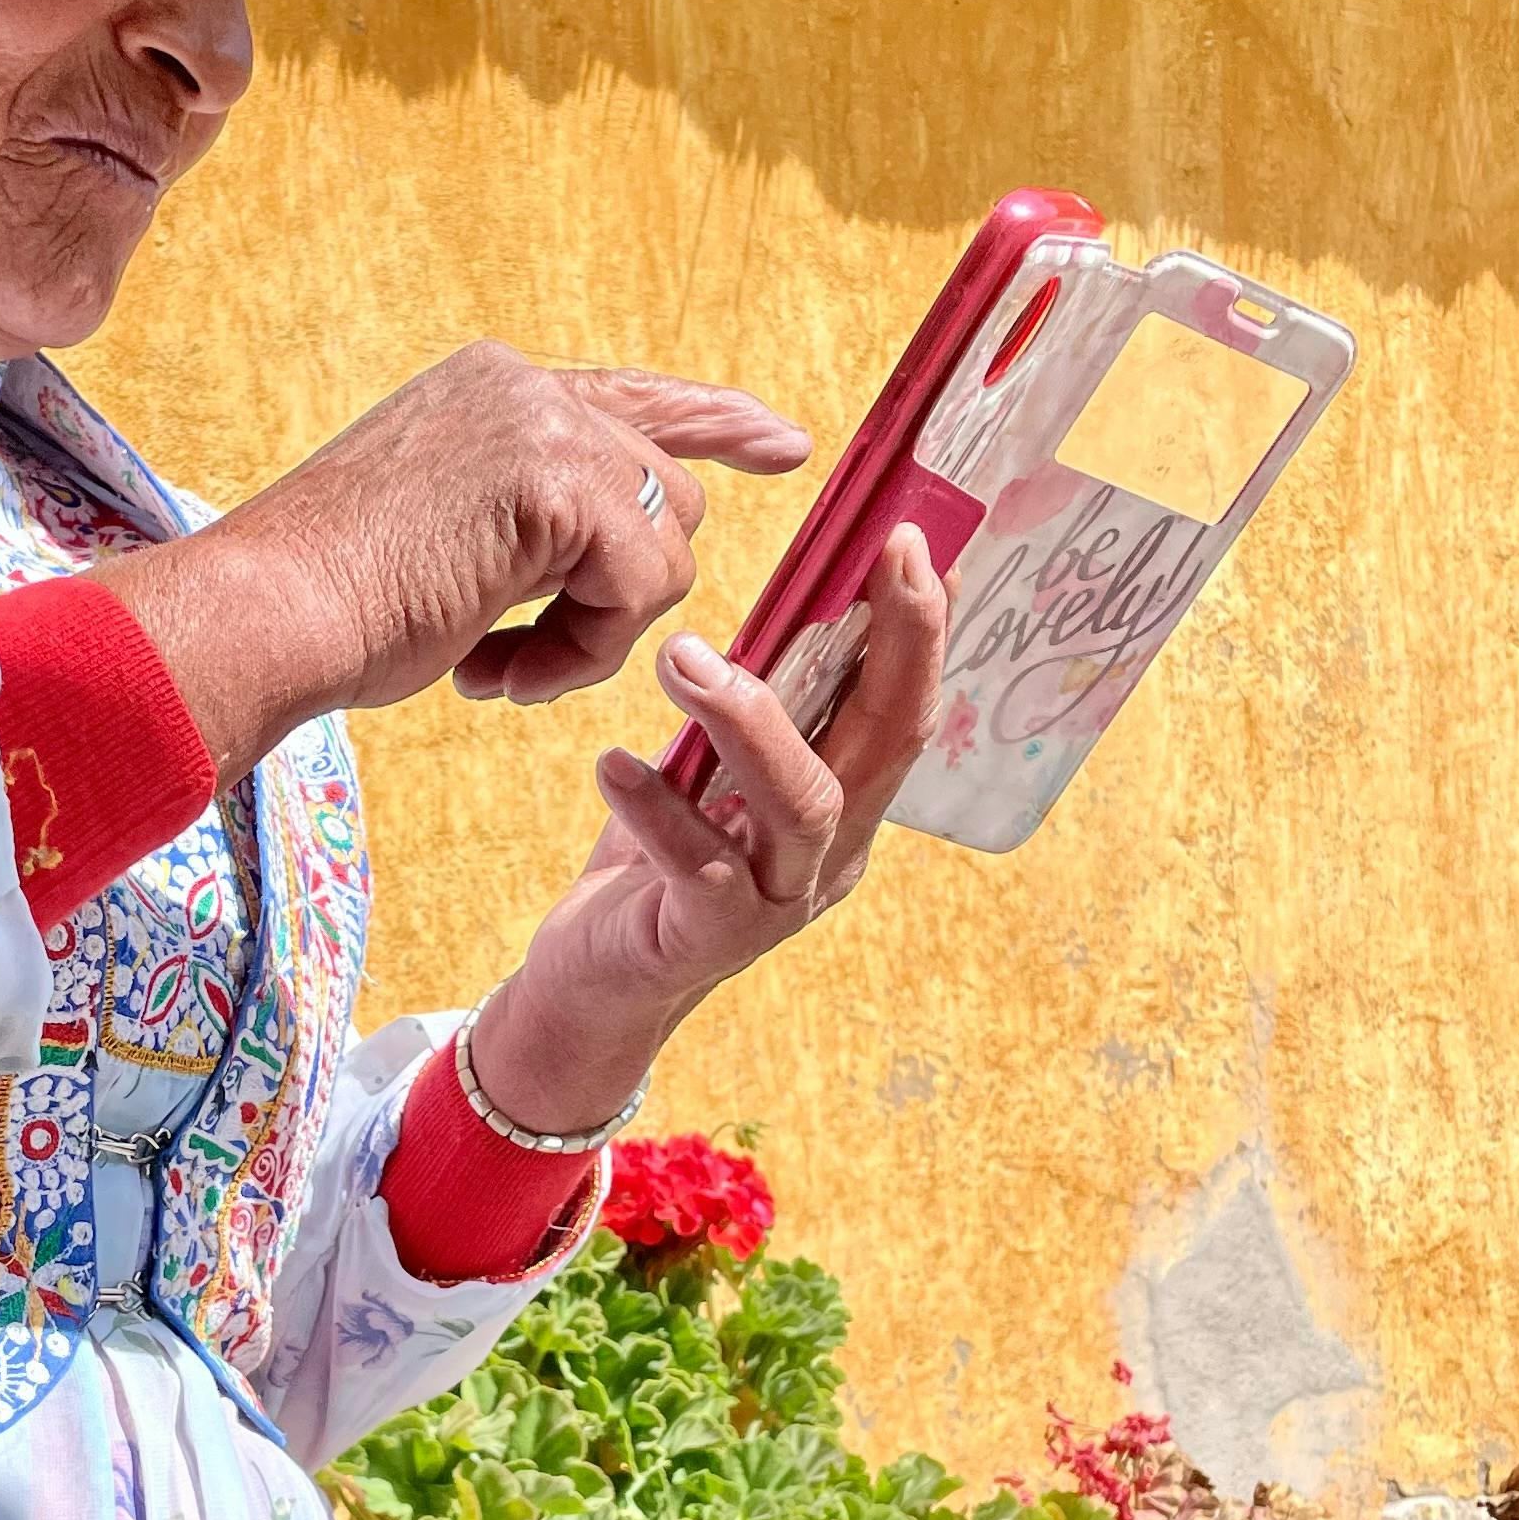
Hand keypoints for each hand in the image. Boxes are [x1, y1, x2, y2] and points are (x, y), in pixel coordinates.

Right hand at [92, 340, 809, 786]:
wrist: (266, 617)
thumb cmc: (327, 609)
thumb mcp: (441, 536)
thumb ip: (525, 519)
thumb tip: (621, 547)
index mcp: (492, 389)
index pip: (632, 399)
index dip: (711, 423)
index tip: (784, 442)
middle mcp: (523, 384)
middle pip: (663, 496)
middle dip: (616, 596)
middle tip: (518, 655)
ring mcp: (542, 422)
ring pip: (665, 547)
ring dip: (594, 632)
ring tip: (494, 661)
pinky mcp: (558, 480)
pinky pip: (640, 588)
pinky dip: (582, 651)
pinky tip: (497, 666)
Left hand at [465, 528, 950, 1137]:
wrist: (595, 979)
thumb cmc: (655, 854)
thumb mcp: (710, 765)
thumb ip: (754, 700)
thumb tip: (794, 593)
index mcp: (846, 804)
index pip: (905, 708)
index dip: (923, 627)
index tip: (916, 540)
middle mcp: (831, 853)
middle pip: (891, 745)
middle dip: (899, 643)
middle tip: (876, 557)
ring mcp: (778, 900)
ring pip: (803, 803)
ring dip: (750, 718)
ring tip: (682, 656)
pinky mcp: (711, 937)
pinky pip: (700, 865)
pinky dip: (658, 807)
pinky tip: (612, 763)